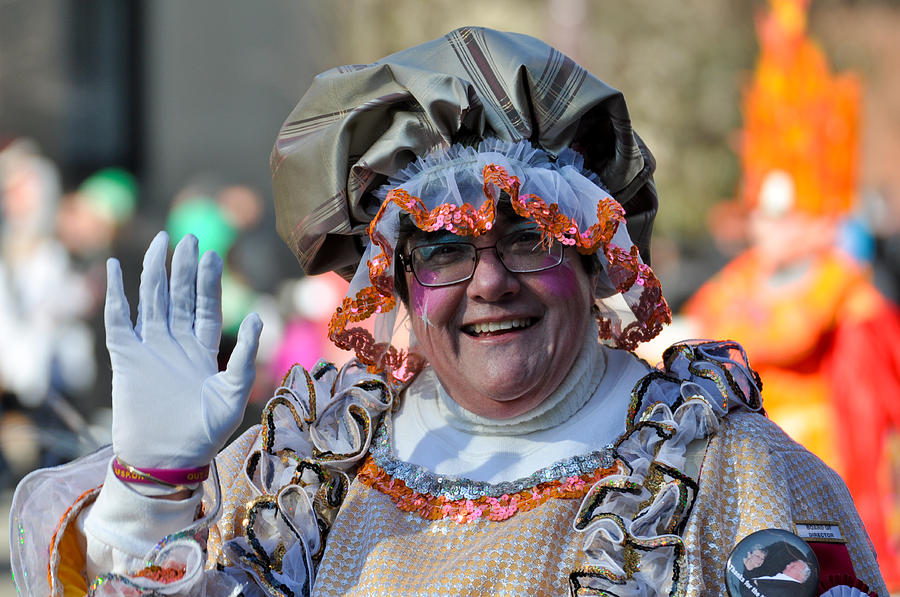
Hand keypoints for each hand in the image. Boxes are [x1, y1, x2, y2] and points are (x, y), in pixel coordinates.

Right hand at [105, 231, 262, 468]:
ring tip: (162, 242)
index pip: (204, 306)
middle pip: (178, 296)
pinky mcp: (124, 358)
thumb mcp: (235, 391)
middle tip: (190, 236)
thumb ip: (244, 353)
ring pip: (151, 300)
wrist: (168, 458)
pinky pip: (117, 319)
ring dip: (156, 272)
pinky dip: (115, 293)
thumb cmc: (206, 432)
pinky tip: (114, 266)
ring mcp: (149, 349)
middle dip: (184, 267)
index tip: (212, 254)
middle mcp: (175, 345)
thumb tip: (257, 314)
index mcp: (201, 351)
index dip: (208, 281)